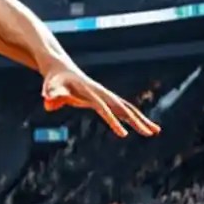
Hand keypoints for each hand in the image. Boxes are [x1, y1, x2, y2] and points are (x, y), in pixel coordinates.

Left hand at [42, 69, 160, 137]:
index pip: (104, 109)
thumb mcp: (50, 86)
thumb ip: (51, 93)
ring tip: (156, 131)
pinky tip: (144, 125)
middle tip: (151, 133)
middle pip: (122, 108)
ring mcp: (105, 95)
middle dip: (137, 121)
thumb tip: (47, 101)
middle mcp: (102, 93)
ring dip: (141, 119)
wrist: (60, 68)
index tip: (124, 135)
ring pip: (127, 108)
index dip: (113, 121)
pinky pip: (123, 108)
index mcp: (90, 93)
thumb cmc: (54, 80)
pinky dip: (134, 116)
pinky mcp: (105, 98)